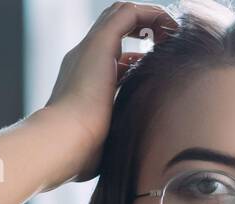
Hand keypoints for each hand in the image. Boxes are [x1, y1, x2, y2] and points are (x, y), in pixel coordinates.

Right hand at [44, 1, 178, 183]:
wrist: (62, 144)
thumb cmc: (81, 154)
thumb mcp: (106, 143)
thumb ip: (119, 140)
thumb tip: (139, 158)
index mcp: (83, 83)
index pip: (110, 58)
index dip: (134, 58)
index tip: (155, 69)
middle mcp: (83, 60)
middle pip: (114, 29)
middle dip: (143, 31)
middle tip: (167, 43)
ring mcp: (90, 50)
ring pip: (120, 14)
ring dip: (150, 19)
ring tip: (172, 33)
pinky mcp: (99, 45)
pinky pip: (129, 13)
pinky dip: (152, 15)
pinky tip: (170, 28)